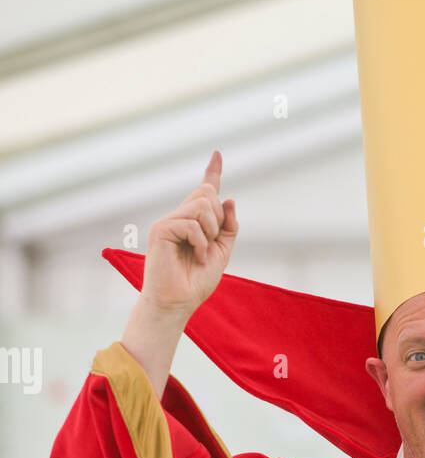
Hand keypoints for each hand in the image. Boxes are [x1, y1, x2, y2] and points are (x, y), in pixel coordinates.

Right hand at [137, 151, 237, 319]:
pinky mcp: (161, 229)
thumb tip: (230, 199)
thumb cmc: (195, 282)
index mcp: (192, 222)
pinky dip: (201, 242)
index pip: (204, 192)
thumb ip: (228, 228)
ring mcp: (168, 222)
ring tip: (202, 253)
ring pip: (203, 205)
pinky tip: (196, 256)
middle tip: (211, 244)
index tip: (217, 154)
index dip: (212, 172)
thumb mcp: (221, 253)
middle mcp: (179, 217)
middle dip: (219, 219)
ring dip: (211, 232)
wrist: (177, 303)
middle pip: (208, 194)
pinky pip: (192, 224)